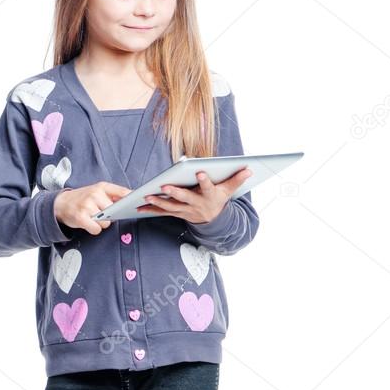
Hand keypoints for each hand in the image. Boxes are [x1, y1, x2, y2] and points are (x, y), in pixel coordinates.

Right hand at [54, 181, 131, 234]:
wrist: (61, 203)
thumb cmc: (83, 199)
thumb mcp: (98, 191)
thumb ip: (114, 195)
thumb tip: (133, 200)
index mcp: (102, 187)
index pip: (123, 193)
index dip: (132, 200)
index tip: (140, 204)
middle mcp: (95, 194)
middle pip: (115, 212)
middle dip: (110, 216)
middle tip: (101, 213)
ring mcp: (87, 205)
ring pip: (106, 223)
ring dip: (101, 224)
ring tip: (92, 217)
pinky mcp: (81, 217)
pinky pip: (96, 229)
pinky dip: (94, 229)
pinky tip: (88, 223)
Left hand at [136, 166, 251, 223]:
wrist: (214, 221)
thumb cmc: (219, 199)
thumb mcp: (229, 190)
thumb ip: (237, 179)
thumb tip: (250, 169)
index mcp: (210, 196)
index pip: (208, 187)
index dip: (204, 181)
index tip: (200, 172)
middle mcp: (197, 204)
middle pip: (185, 198)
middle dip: (174, 193)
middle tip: (164, 186)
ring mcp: (186, 211)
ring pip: (171, 207)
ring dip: (158, 202)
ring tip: (146, 196)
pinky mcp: (177, 213)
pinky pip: (163, 212)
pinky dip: (152, 209)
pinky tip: (140, 206)